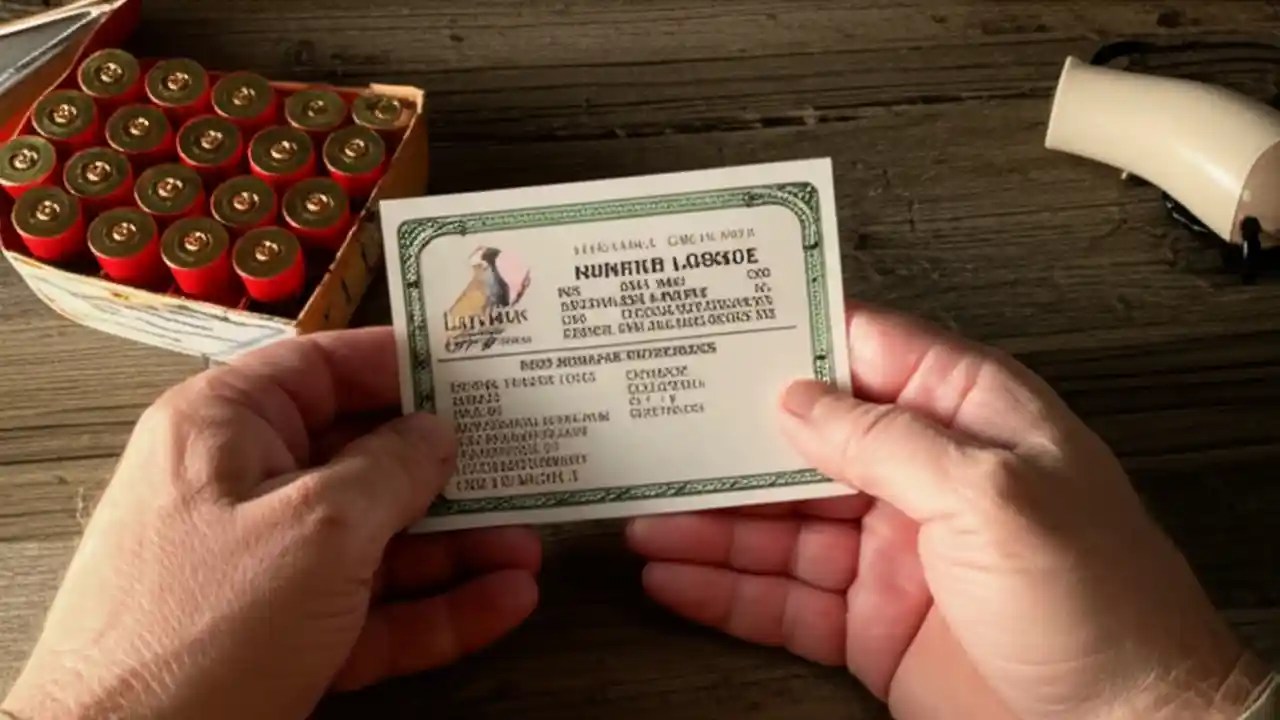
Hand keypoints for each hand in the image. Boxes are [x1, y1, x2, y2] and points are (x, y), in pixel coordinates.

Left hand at [2, 328, 540, 719]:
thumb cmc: (197, 629)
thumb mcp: (317, 528)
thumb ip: (389, 470)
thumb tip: (435, 433)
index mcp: (225, 430)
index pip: (322, 369)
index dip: (399, 367)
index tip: (472, 370)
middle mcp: (244, 490)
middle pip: (364, 459)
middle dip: (446, 470)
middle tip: (520, 460)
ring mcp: (267, 570)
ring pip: (380, 541)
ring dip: (457, 547)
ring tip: (527, 544)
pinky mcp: (287, 638)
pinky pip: (375, 610)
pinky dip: (438, 609)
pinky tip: (501, 601)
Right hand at [627, 305, 1268, 718]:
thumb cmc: (1101, 606)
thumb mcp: (992, 496)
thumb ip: (888, 441)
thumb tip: (800, 401)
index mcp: (972, 423)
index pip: (872, 356)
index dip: (800, 338)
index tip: (727, 325)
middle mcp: (926, 481)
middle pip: (807, 445)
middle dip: (731, 441)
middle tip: (659, 428)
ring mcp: (892, 555)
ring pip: (780, 527)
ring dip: (710, 524)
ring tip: (644, 516)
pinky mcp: (869, 626)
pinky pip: (781, 600)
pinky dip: (724, 590)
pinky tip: (675, 577)